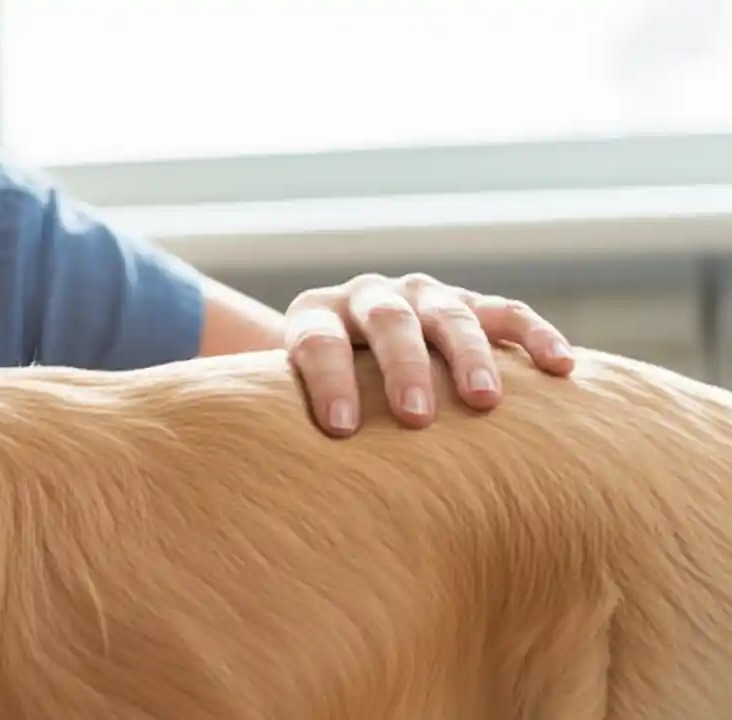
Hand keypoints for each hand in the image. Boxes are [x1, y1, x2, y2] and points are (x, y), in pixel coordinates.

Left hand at [284, 272, 573, 436]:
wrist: (346, 351)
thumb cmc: (316, 400)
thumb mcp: (292, 404)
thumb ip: (284, 432)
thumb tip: (278, 503)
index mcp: (315, 315)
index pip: (317, 342)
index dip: (329, 382)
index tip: (341, 430)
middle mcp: (368, 296)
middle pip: (389, 323)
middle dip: (404, 369)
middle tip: (416, 418)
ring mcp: (421, 294)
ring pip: (450, 316)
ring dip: (468, 357)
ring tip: (484, 402)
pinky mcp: (467, 302)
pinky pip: (507, 313)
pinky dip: (535, 336)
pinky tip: (560, 367)